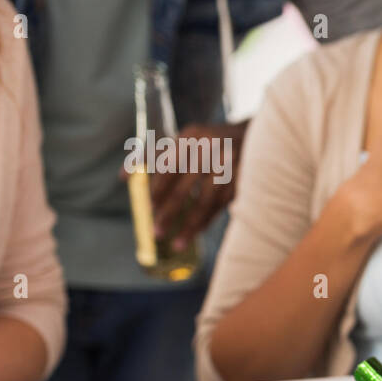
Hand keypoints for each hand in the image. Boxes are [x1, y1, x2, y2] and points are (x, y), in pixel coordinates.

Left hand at [148, 122, 247, 251]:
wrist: (257, 136)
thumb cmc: (210, 140)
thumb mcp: (185, 139)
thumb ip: (154, 155)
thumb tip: (123, 177)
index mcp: (191, 137)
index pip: (167, 167)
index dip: (157, 190)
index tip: (149, 209)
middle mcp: (210, 150)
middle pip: (183, 188)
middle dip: (169, 213)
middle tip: (156, 232)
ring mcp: (229, 167)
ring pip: (205, 202)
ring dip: (190, 225)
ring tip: (176, 244)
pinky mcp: (243, 181)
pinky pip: (221, 206)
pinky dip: (208, 220)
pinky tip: (197, 232)